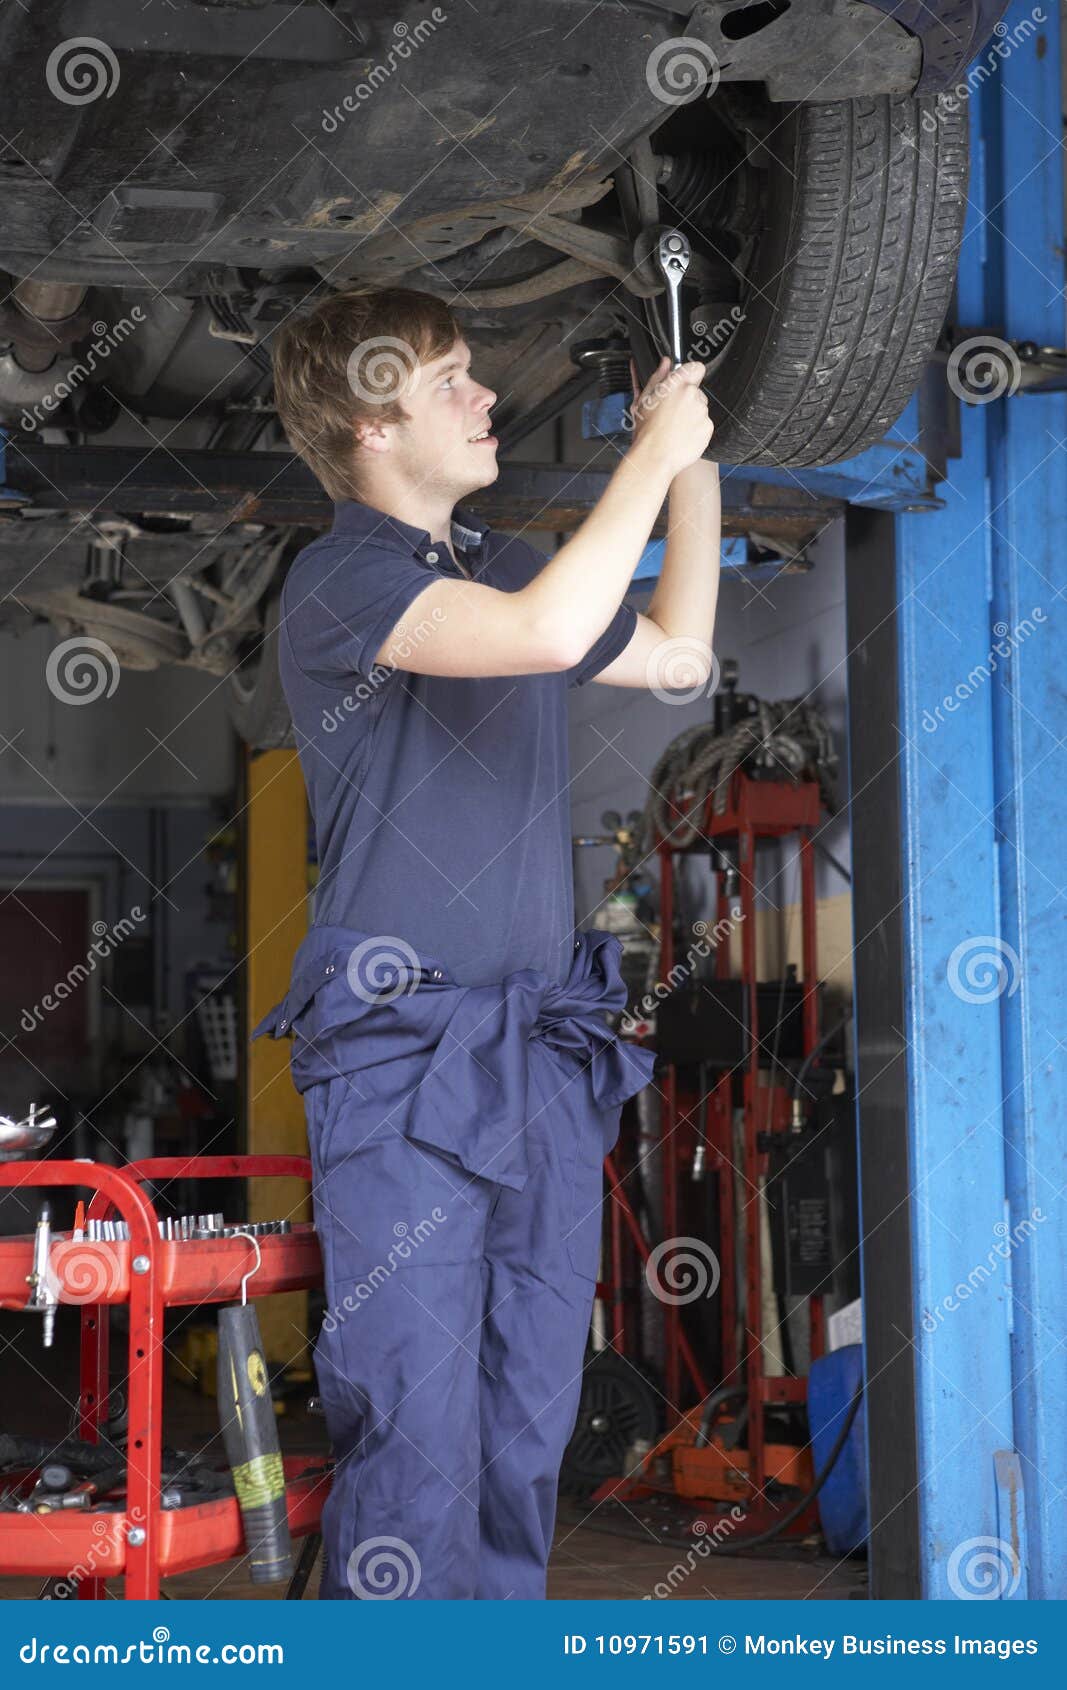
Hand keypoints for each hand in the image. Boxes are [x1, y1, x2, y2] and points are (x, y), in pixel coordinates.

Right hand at [628, 354, 713, 478]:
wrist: (654, 457)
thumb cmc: (647, 431)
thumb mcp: (645, 400)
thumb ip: (658, 377)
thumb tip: (666, 363)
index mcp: (676, 384)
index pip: (696, 368)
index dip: (690, 376)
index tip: (684, 384)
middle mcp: (692, 395)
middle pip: (697, 392)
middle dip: (687, 400)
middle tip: (672, 414)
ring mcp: (702, 412)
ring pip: (700, 409)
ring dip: (692, 416)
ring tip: (676, 429)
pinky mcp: (708, 427)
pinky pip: (704, 425)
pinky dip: (696, 430)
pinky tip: (682, 436)